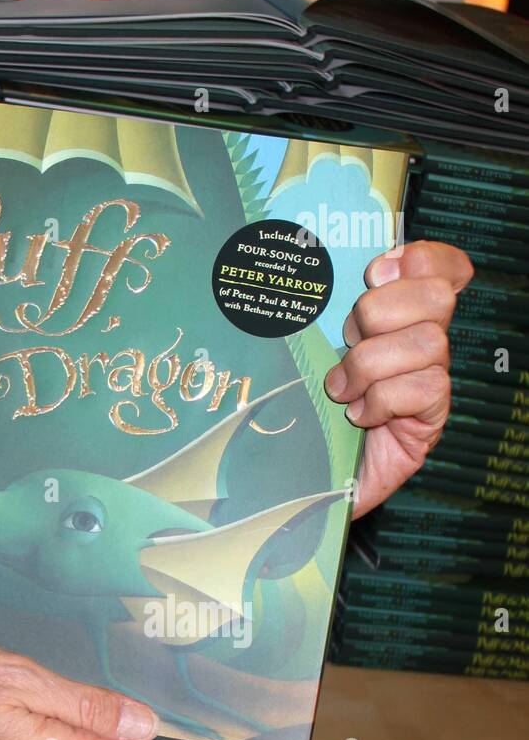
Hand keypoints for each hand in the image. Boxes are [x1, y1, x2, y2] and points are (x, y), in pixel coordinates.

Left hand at [323, 240, 473, 518]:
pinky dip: (381, 400)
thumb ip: (314, 308)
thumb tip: (299, 264)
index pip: (442, 268)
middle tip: (346, 342)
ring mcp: (431, 382)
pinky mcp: (430, 421)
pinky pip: (424, 388)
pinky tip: (357, 416)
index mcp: (397, 317)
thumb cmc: (297, 406)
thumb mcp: (299, 348)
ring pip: (427, 342)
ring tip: (339, 388)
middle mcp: (423, 345)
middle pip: (435, 296)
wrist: (298, 480)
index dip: (422, 259)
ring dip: (370, 363)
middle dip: (378, 312)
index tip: (375, 270)